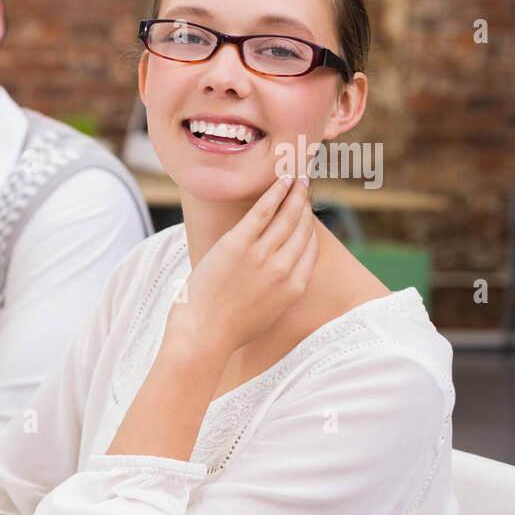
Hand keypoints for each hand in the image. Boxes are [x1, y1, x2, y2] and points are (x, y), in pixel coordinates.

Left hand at [171, 175, 319, 356]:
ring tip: (297, 179)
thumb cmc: (228, 328)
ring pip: (287, 216)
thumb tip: (280, 272)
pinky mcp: (238, 245)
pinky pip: (263, 212)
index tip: (307, 214)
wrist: (204, 335)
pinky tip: (281, 181)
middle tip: (305, 187)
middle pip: (302, 229)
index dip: (310, 228)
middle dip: (305, 205)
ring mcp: (262, 255)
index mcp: (294, 287)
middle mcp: (284, 268)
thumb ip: (279, 290)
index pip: (310, 249)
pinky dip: (275, 193)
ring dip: (295, 194)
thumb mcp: (267, 313)